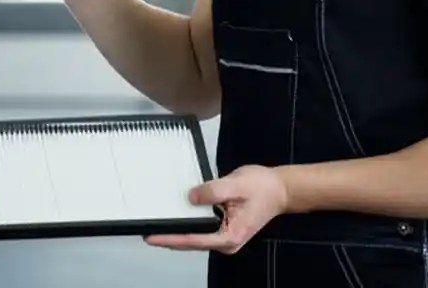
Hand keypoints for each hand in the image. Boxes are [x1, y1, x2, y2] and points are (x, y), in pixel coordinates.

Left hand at [144, 165, 287, 253]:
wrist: (280, 189)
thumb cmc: (263, 188)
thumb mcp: (236, 185)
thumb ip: (213, 191)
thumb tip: (191, 197)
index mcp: (229, 236)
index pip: (192, 240)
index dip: (170, 238)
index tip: (151, 236)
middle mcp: (226, 241)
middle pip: (190, 243)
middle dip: (169, 237)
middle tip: (146, 229)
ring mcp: (225, 237)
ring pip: (194, 238)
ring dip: (177, 231)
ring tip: (156, 224)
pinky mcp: (223, 229)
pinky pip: (200, 230)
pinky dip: (187, 224)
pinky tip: (176, 217)